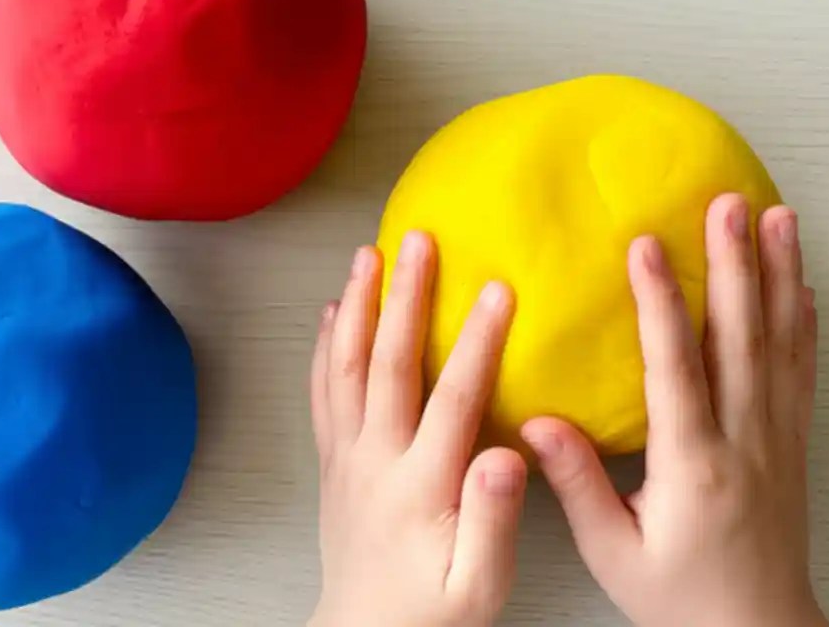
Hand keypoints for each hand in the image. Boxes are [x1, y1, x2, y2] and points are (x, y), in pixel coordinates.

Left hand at [309, 232, 525, 626]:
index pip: (453, 398)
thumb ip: (493, 520)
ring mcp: (346, 457)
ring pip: (345, 369)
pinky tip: (332, 313)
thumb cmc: (431, 612)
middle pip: (388, 364)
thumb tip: (506, 456)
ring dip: (356, 307)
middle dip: (404, 297)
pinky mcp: (332, 462)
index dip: (477, 340)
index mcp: (421, 485)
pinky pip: (322, 393)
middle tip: (418, 239)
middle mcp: (375, 460)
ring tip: (366, 254)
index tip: (499, 288)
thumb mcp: (479, 585)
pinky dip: (324, 348)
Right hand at [522, 194, 828, 626]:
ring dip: (778, 275)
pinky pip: (802, 370)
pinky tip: (800, 285)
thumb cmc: (682, 598)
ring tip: (776, 217)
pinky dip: (803, 321)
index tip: (646, 246)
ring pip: (780, 342)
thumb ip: (577, 485)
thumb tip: (536, 424)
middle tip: (728, 202)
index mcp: (693, 465)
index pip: (676, 367)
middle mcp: (744, 440)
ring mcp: (776, 437)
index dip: (661, 303)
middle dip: (734, 263)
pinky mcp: (791, 442)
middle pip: (741, 337)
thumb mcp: (614, 551)